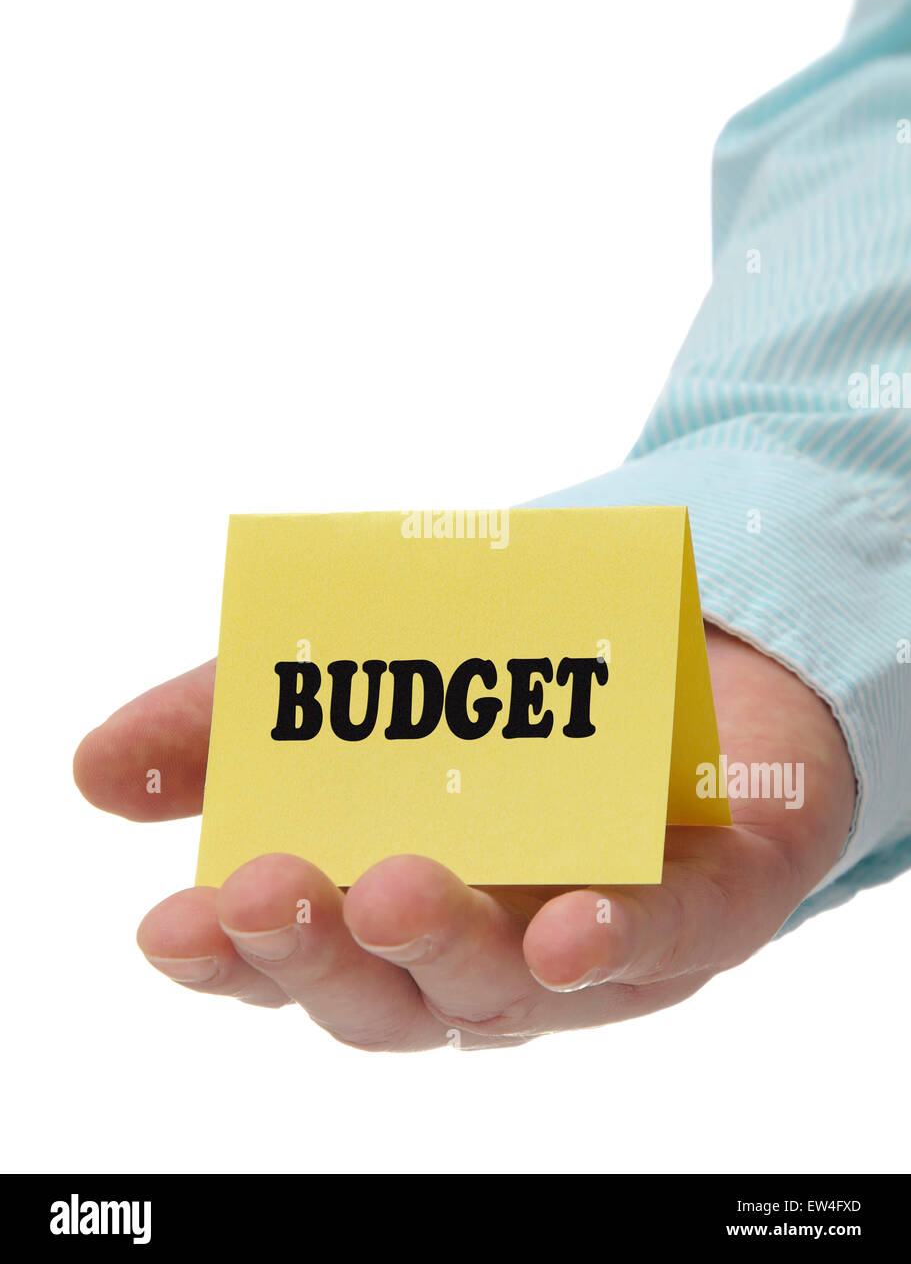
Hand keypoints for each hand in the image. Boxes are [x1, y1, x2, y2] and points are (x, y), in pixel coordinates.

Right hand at [73, 626, 855, 1050]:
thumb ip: (229, 727)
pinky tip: (570, 927)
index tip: (169, 927)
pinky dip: (614, 939)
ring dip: (445, 944)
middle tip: (263, 895)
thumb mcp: (354, 690)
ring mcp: (592, 943)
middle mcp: (481, 950)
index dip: (230, 959)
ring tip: (391, 892)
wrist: (686, 657)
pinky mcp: (705, 905)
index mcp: (390, 914)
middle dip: (320, 955)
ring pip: (509, 981)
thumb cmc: (503, 707)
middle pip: (391, 995)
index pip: (296, 962)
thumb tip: (96, 771)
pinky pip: (665, 939)